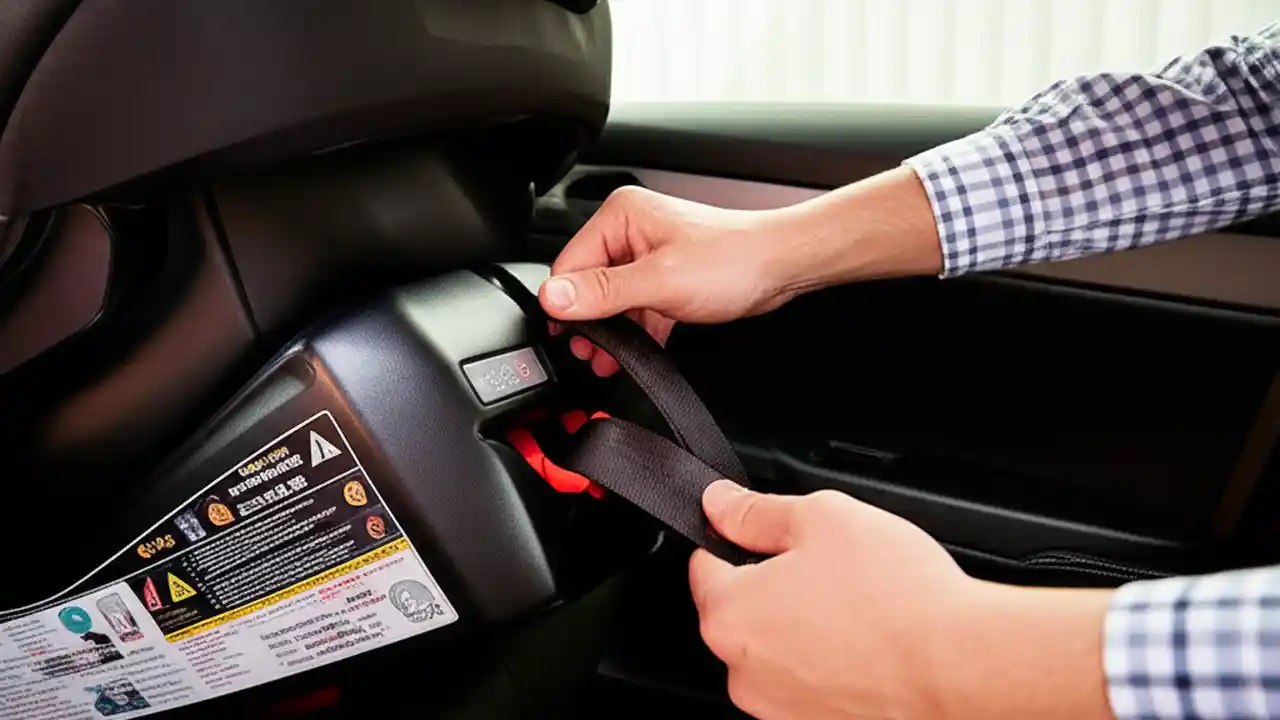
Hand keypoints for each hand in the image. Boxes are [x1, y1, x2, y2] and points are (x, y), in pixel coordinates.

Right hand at [538, 168, 943, 375]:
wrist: (781, 267)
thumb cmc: (733, 261)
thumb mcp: (659, 282)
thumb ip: (602, 292)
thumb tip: (554, 298)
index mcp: (621, 217)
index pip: (570, 264)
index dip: (565, 305)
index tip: (567, 336)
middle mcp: (630, 230)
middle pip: (588, 283)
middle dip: (588, 321)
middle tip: (589, 352)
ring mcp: (648, 253)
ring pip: (612, 298)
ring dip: (610, 330)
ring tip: (606, 360)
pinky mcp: (665, 276)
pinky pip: (636, 305)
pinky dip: (633, 330)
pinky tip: (630, 353)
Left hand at [689, 481, 1113, 719]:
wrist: (962, 666)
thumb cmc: (899, 596)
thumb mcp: (823, 517)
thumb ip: (757, 511)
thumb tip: (719, 503)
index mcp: (729, 614)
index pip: (704, 564)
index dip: (734, 539)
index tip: (767, 533)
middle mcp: (742, 672)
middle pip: (740, 611)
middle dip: (773, 586)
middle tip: (830, 569)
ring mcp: (777, 709)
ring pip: (775, 651)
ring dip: (801, 628)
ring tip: (856, 610)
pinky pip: (806, 685)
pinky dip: (827, 665)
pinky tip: (865, 646)